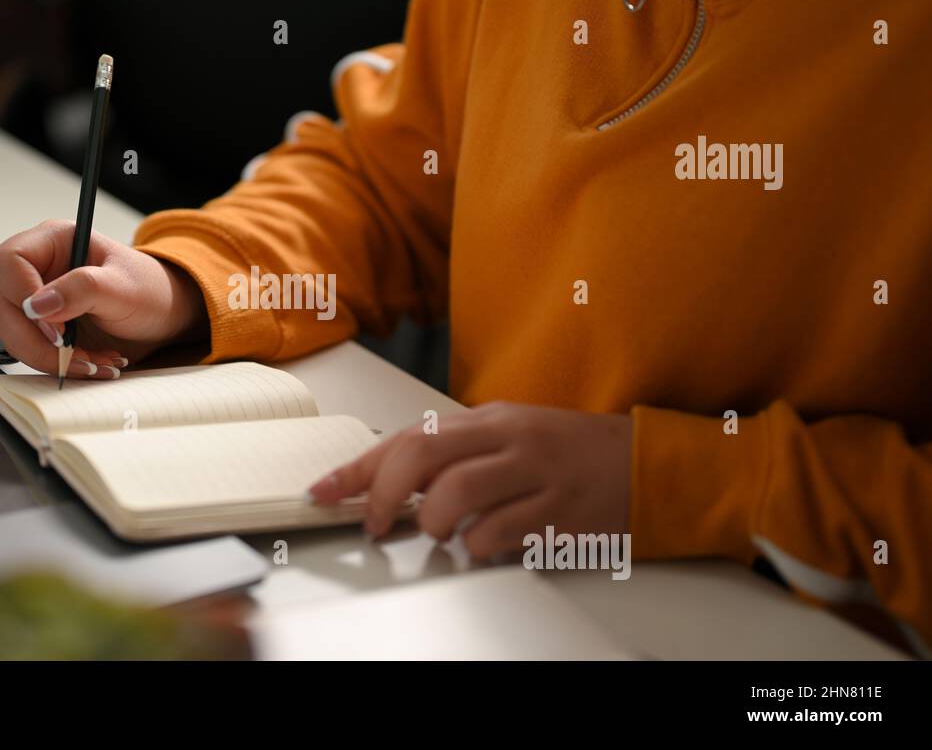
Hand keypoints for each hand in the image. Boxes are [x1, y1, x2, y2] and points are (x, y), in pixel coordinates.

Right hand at [0, 220, 208, 375]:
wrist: (163, 315)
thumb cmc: (149, 289)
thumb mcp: (123, 287)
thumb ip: (82, 290)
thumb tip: (39, 305)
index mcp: (54, 242)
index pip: (10, 262)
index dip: (24, 296)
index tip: (55, 327)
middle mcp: (38, 269)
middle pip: (3, 305)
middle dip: (34, 339)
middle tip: (70, 354)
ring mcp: (37, 299)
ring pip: (12, 333)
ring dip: (48, 357)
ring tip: (92, 363)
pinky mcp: (42, 327)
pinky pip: (30, 350)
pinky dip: (57, 364)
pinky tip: (90, 364)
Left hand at [307, 402, 631, 559]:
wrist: (642, 463)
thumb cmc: (564, 453)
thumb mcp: (505, 437)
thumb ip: (452, 454)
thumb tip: (385, 483)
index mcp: (486, 419)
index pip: (407, 435)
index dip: (357, 467)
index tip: (322, 491)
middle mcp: (506, 438)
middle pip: (423, 453)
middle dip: (383, 494)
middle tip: (377, 524)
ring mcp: (535, 472)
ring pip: (457, 492)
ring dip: (432, 521)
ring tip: (439, 534)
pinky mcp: (560, 510)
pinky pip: (501, 531)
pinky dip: (478, 545)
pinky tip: (483, 546)